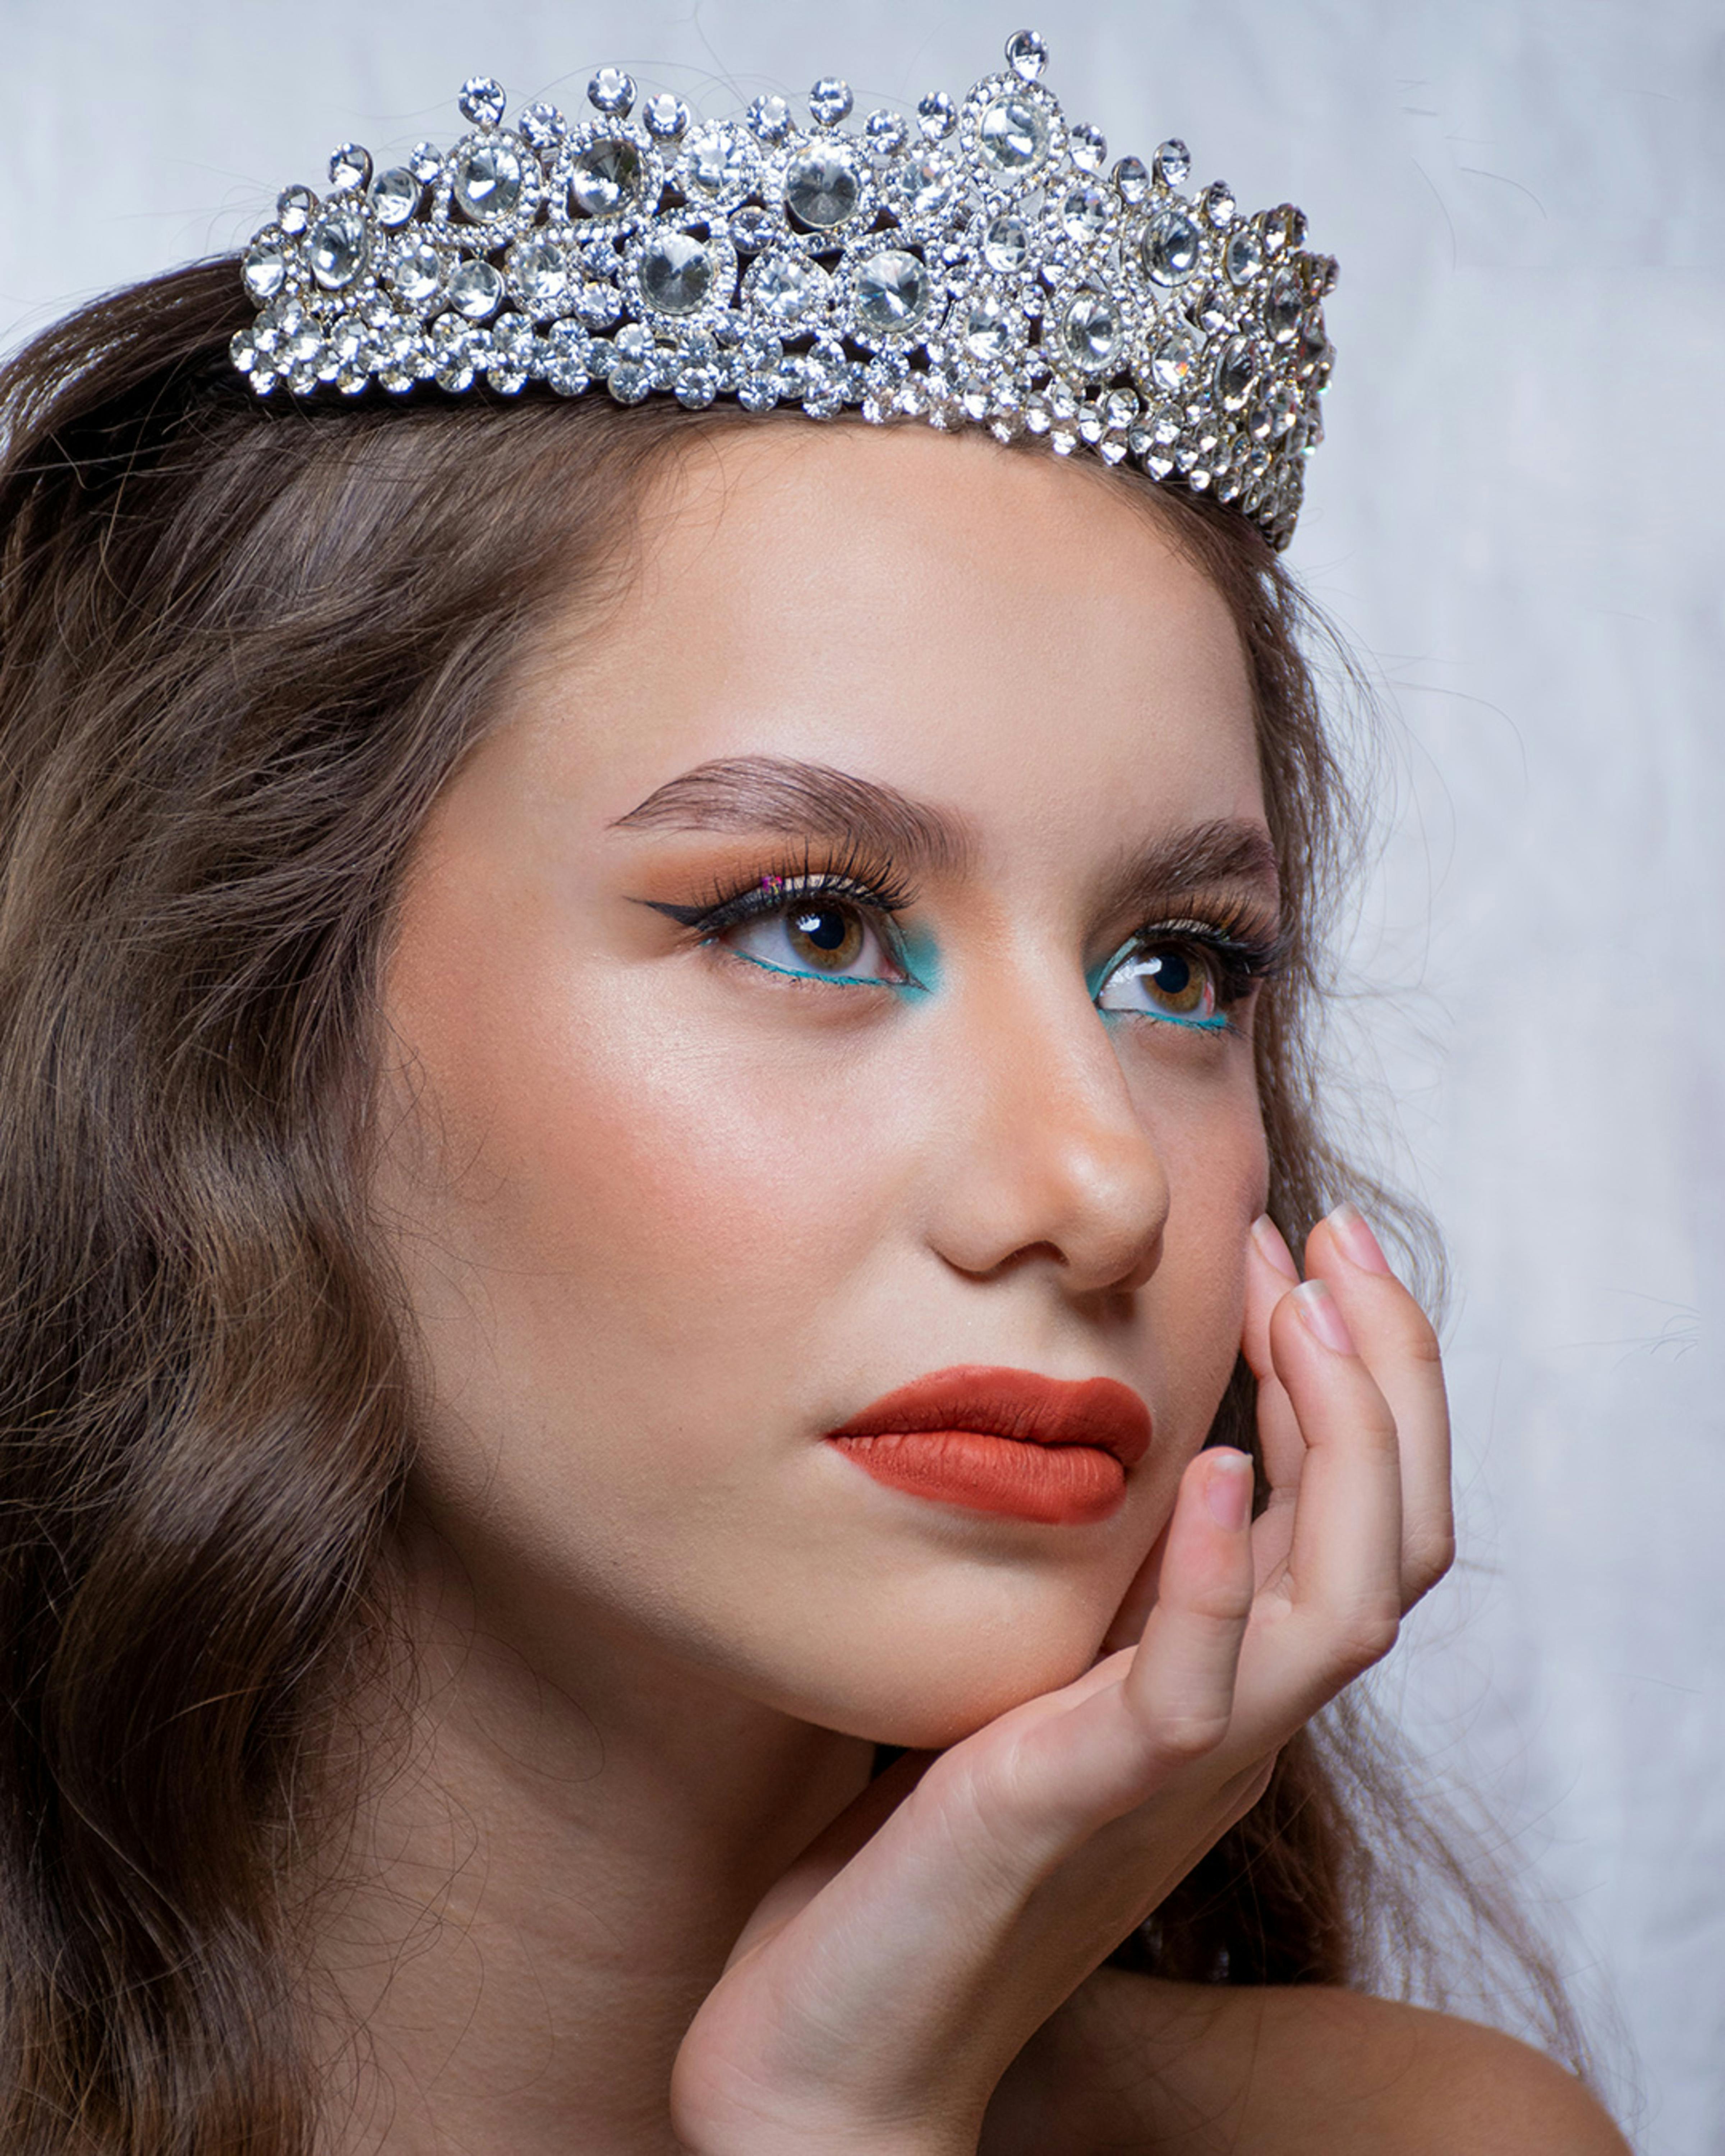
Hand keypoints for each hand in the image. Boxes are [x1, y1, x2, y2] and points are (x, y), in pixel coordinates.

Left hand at [670, 1206, 1452, 2155]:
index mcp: (1227, 1682)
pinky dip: (1219, 1581)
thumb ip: (1094, 1566)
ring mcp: (1174, 1771)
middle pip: (1395, 1544)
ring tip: (1299, 1312)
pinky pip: (1193, 1695)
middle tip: (1327, 1236)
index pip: (1366, 1518)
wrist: (835, 2028)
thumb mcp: (1034, 1653)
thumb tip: (1104, 1414)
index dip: (1363, 1376)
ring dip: (1338, 1445)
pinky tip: (1222, 1470)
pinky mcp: (1080, 1803)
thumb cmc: (919, 1828)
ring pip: (1342, 1611)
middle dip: (1387, 1376)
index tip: (1294, 1243)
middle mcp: (1236, 1724)